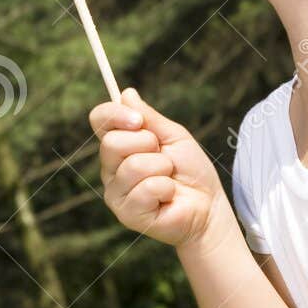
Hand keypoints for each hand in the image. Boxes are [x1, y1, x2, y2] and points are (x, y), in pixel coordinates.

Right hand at [89, 87, 230, 247]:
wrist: (208, 205)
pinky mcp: (127, 213)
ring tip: (169, 178)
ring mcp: (116, 193)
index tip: (138, 120)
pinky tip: (168, 197)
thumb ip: (150, 118)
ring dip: (162, 168)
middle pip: (112, 142)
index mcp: (119, 146)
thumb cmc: (191, 170)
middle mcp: (110, 169)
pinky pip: (146, 189)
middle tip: (164, 156)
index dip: (114, 114)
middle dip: (148, 144)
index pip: (99, 120)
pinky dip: (166, 189)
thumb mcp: (174, 136)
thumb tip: (126, 93)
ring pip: (133, 166)